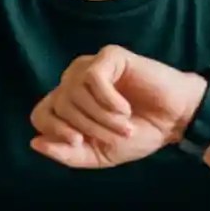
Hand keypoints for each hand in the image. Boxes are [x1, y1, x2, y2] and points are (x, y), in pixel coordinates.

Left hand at [29, 45, 207, 167]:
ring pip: (74, 92)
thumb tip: (35, 143)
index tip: (80, 142)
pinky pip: (93, 78)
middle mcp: (74, 82)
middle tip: (117, 135)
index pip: (40, 114)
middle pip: (58, 105)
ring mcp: (90, 66)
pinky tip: (125, 107)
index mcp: (68, 104)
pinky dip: (108, 99)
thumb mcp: (99, 154)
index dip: (55, 131)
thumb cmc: (138, 134)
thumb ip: (68, 154)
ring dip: (101, 116)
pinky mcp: (109, 56)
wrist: (174, 120)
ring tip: (125, 124)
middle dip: (88, 127)